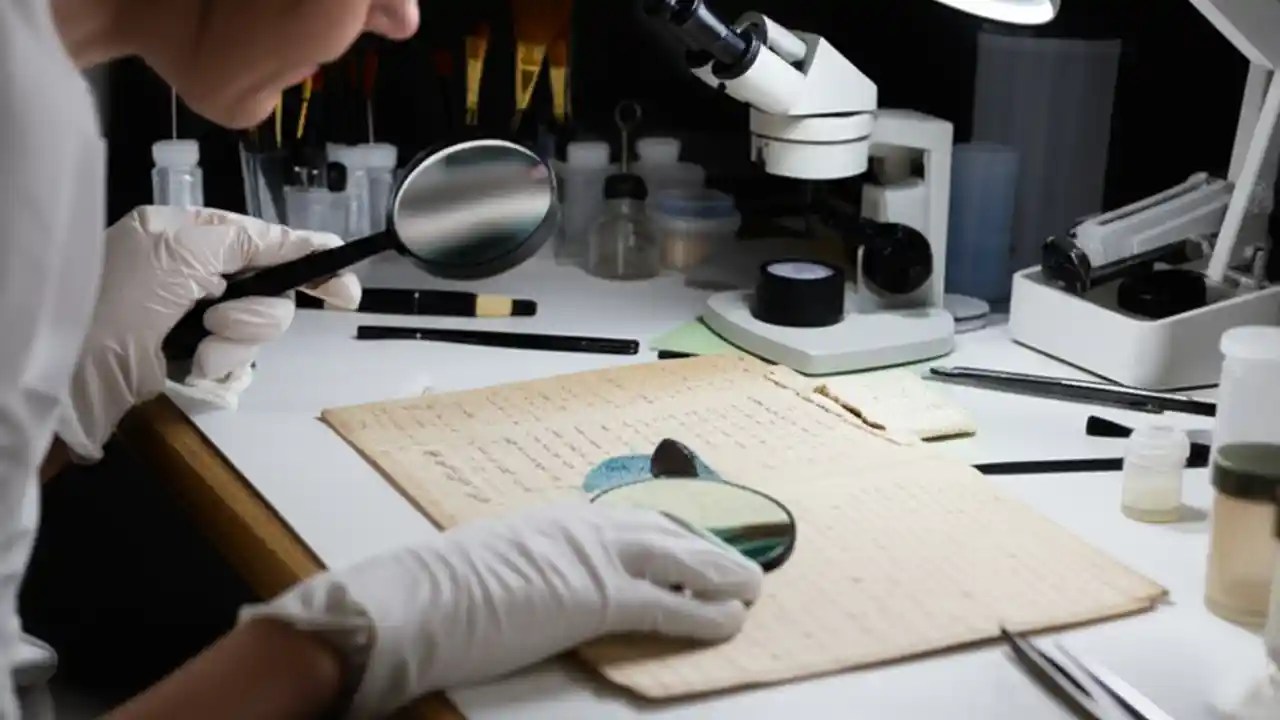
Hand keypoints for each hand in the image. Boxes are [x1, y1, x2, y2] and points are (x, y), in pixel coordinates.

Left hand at [56, 206, 359, 460]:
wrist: (72, 374)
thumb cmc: (122, 299)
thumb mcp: (184, 251)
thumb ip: (246, 240)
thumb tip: (299, 242)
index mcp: (186, 234)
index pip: (262, 239)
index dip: (307, 259)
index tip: (346, 288)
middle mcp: (192, 270)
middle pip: (270, 288)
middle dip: (256, 312)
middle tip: (223, 322)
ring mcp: (193, 315)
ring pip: (259, 326)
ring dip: (237, 341)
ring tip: (200, 349)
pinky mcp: (192, 353)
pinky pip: (239, 356)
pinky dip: (224, 363)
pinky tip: (195, 367)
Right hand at [241, 502, 764, 718]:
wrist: (418, 602)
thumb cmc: (439, 591)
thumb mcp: (492, 562)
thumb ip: (528, 562)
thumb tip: (537, 580)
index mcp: (557, 518)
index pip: (629, 519)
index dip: (669, 530)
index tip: (693, 536)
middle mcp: (582, 527)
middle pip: (665, 529)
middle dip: (707, 545)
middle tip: (740, 560)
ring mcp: (593, 558)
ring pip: (679, 559)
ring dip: (721, 573)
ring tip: (751, 588)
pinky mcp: (598, 598)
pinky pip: (668, 604)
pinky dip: (704, 614)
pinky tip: (728, 622)